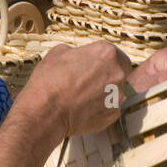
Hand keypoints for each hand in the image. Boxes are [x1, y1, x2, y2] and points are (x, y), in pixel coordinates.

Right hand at [17, 40, 132, 139]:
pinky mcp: (113, 115)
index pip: (114, 53)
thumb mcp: (59, 53)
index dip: (102, 60)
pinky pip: (109, 108)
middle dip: (106, 75)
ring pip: (115, 91)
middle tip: (89, 81)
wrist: (46, 112)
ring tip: (83, 97)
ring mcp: (117, 96)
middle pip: (119, 72)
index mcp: (107, 52)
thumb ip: (77, 52)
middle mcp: (118, 73)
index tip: (93, 65)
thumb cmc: (50, 81)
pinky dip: (99, 108)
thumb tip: (79, 56)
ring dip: (103, 92)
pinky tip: (83, 108)